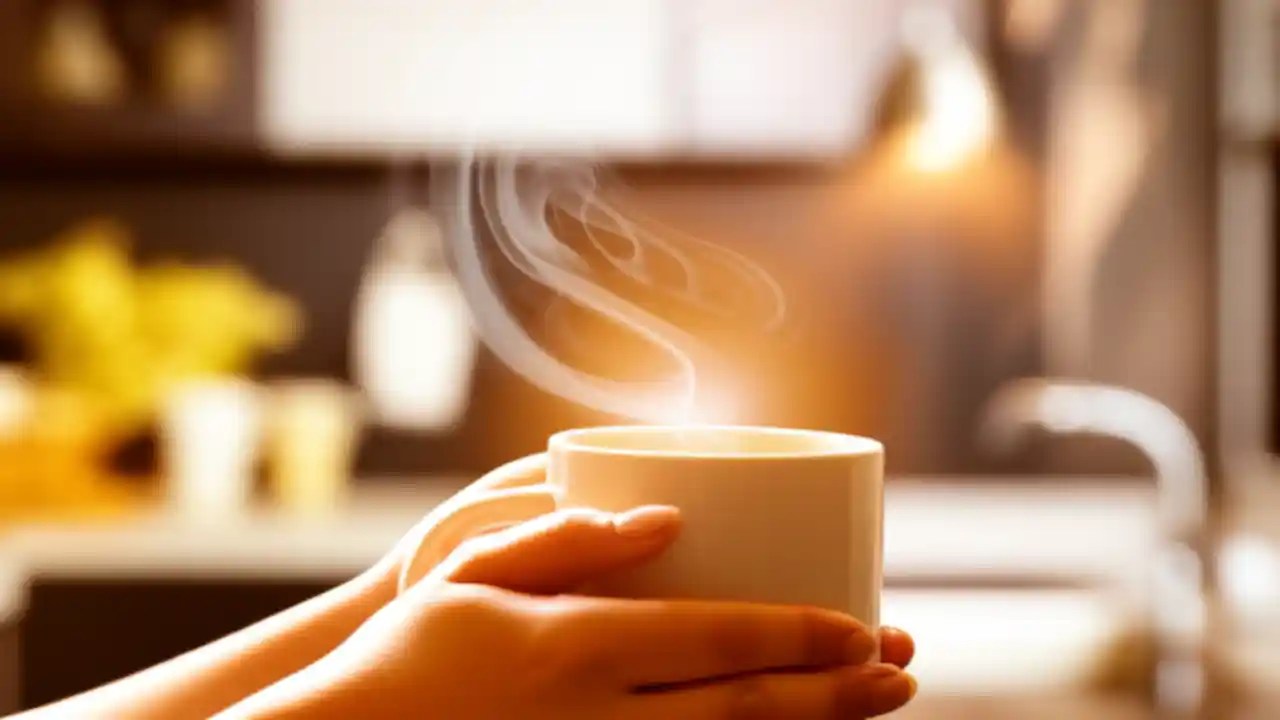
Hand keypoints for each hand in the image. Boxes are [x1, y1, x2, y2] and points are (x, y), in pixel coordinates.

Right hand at [222, 505, 916, 718]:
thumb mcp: (469, 573)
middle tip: (902, 672)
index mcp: (578, 648)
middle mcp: (602, 716)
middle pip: (747, 706)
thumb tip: (664, 520)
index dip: (802, 634)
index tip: (864, 626)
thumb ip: (568, 542)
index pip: (719, 639)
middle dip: (836, 691)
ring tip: (873, 710)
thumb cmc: (403, 654)